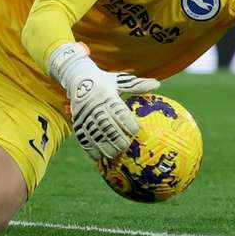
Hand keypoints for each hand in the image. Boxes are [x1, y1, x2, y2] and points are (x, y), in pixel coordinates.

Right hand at [48, 43, 160, 159]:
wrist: (77, 77)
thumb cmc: (104, 81)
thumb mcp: (120, 80)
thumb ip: (137, 85)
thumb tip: (157, 84)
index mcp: (106, 94)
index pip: (118, 110)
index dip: (127, 121)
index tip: (137, 130)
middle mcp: (94, 105)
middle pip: (106, 124)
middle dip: (116, 137)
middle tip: (127, 147)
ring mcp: (84, 115)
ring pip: (94, 133)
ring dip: (104, 146)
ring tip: (115, 155)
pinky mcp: (77, 122)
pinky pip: (83, 138)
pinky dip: (90, 149)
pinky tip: (98, 158)